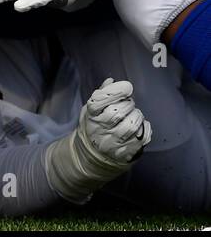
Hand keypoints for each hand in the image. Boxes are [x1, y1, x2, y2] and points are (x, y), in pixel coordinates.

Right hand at [46, 77, 151, 201]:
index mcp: (91, 116)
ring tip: (134, 114)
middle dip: (128, 103)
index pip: (99, 102)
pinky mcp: (127, 151)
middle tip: (128, 103)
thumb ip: (101, 95)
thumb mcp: (91, 110)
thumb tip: (111, 81)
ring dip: (137, 115)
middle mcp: (101, 129)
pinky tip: (140, 125)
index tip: (126, 86)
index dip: (115, 92)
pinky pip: (143, 136)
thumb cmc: (94, 127)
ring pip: (132, 125)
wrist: (93, 155)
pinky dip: (145, 127)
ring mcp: (114, 142)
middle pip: (118, 112)